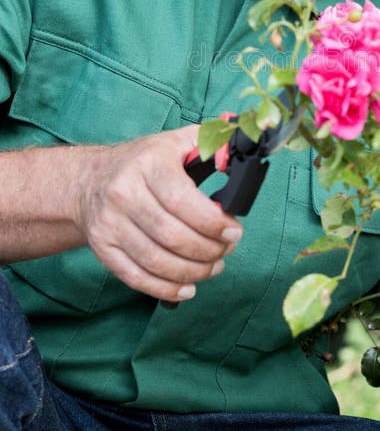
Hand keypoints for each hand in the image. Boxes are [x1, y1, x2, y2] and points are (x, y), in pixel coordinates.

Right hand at [76, 126, 242, 302]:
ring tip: (213, 267)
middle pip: (171, 235)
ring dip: (192, 272)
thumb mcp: (175, 141)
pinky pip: (135, 277)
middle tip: (226, 249)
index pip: (182, 200)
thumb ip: (210, 145)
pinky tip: (187, 287)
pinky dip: (165, 288)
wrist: (89, 180)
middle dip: (208, 250)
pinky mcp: (102, 248)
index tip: (233, 231)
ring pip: (156, 260)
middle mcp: (124, 193)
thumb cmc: (142, 162)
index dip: (212, 222)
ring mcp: (110, 223)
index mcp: (148, 164)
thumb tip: (238, 157)